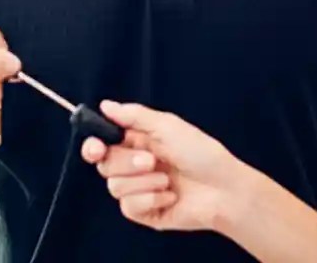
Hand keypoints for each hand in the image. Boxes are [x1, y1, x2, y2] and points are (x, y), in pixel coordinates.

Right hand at [81, 101, 248, 232]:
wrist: (224, 189)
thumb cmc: (203, 154)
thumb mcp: (168, 126)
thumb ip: (133, 115)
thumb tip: (106, 105)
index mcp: (137, 142)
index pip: (101, 144)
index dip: (92, 146)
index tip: (96, 148)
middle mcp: (134, 166)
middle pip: (104, 165)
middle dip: (127, 162)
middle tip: (151, 160)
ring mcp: (138, 190)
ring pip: (114, 187)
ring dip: (144, 182)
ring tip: (168, 179)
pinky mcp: (144, 212)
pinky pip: (128, 206)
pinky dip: (150, 199)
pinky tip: (169, 196)